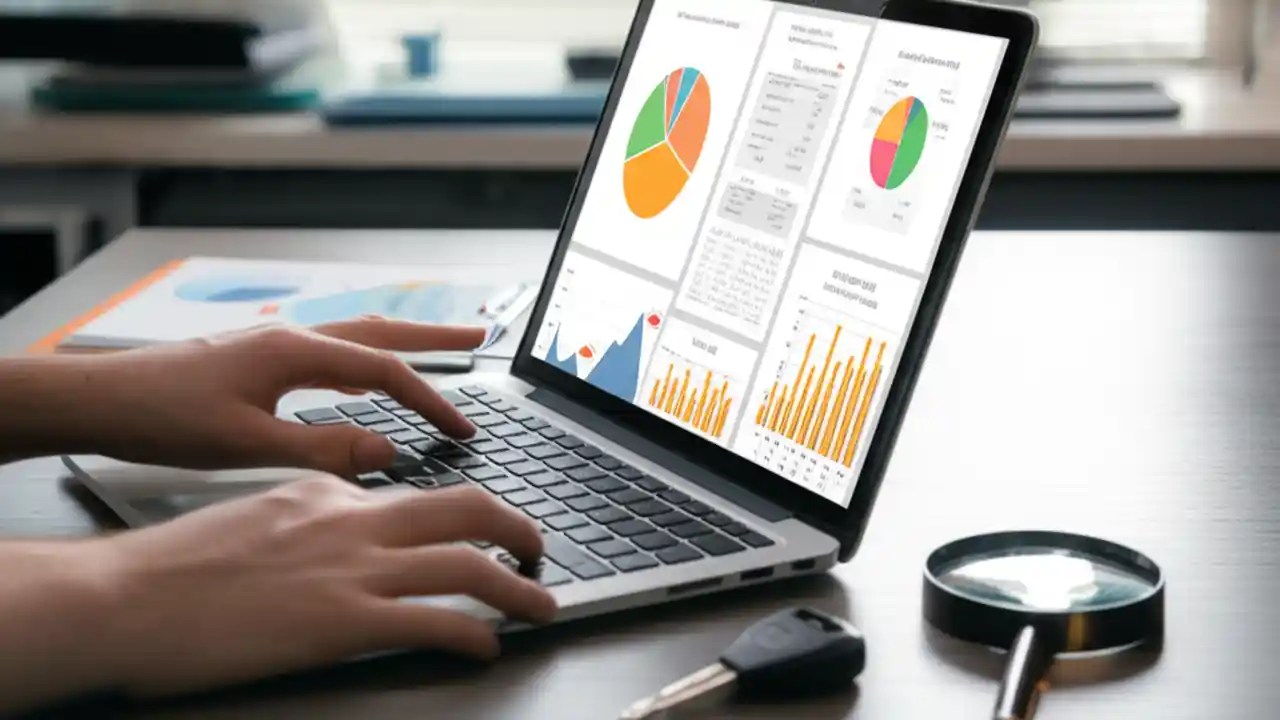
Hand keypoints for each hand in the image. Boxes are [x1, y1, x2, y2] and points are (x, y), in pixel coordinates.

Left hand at [61, 319, 483, 475]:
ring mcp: (274, 343)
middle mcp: (291, 337)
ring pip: (356, 335)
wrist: (100, 399)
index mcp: (295, 351)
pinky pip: (330, 349)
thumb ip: (322, 448)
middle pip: (381, 333)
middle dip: (435, 338)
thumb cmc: (163, 418)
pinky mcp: (258, 358)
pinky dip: (365, 355)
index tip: (460, 430)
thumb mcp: (247, 445)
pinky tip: (364, 374)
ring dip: (402, 341)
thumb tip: (387, 450)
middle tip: (482, 336)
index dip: (430, 400)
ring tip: (441, 345)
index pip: (384, 371)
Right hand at [91, 478, 554, 698]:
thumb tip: (339, 535)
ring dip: (520, 586)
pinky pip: (437, 621)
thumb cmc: (170, 569)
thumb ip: (306, 519)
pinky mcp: (345, 622)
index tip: (478, 531)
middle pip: (466, 506)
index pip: (415, 495)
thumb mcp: (252, 518)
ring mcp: (352, 568)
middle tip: (536, 549)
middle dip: (516, 526)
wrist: (123, 598)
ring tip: (541, 605)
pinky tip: (487, 646)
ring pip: (469, 562)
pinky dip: (477, 633)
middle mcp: (352, 519)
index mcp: (326, 490)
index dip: (457, 516)